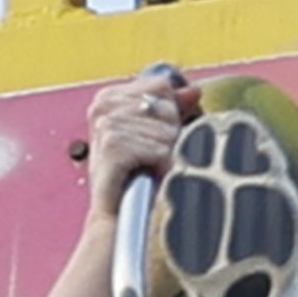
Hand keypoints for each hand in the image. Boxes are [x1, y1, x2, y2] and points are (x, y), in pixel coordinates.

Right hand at [83, 68, 193, 222]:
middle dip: (166, 133)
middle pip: (167, 106)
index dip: (167, 112)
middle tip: (147, 154)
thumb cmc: (130, 175)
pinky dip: (160, 165)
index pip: (162, 85)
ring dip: (163, 152)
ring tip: (145, 164)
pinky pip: (160, 148)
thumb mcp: (150, 133)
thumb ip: (170, 107)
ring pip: (167, 129)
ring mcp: (107, 125)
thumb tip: (193, 90)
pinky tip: (145, 173)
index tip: (150, 134)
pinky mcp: (114, 145)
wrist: (116, 212)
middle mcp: (104, 106)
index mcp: (108, 97)